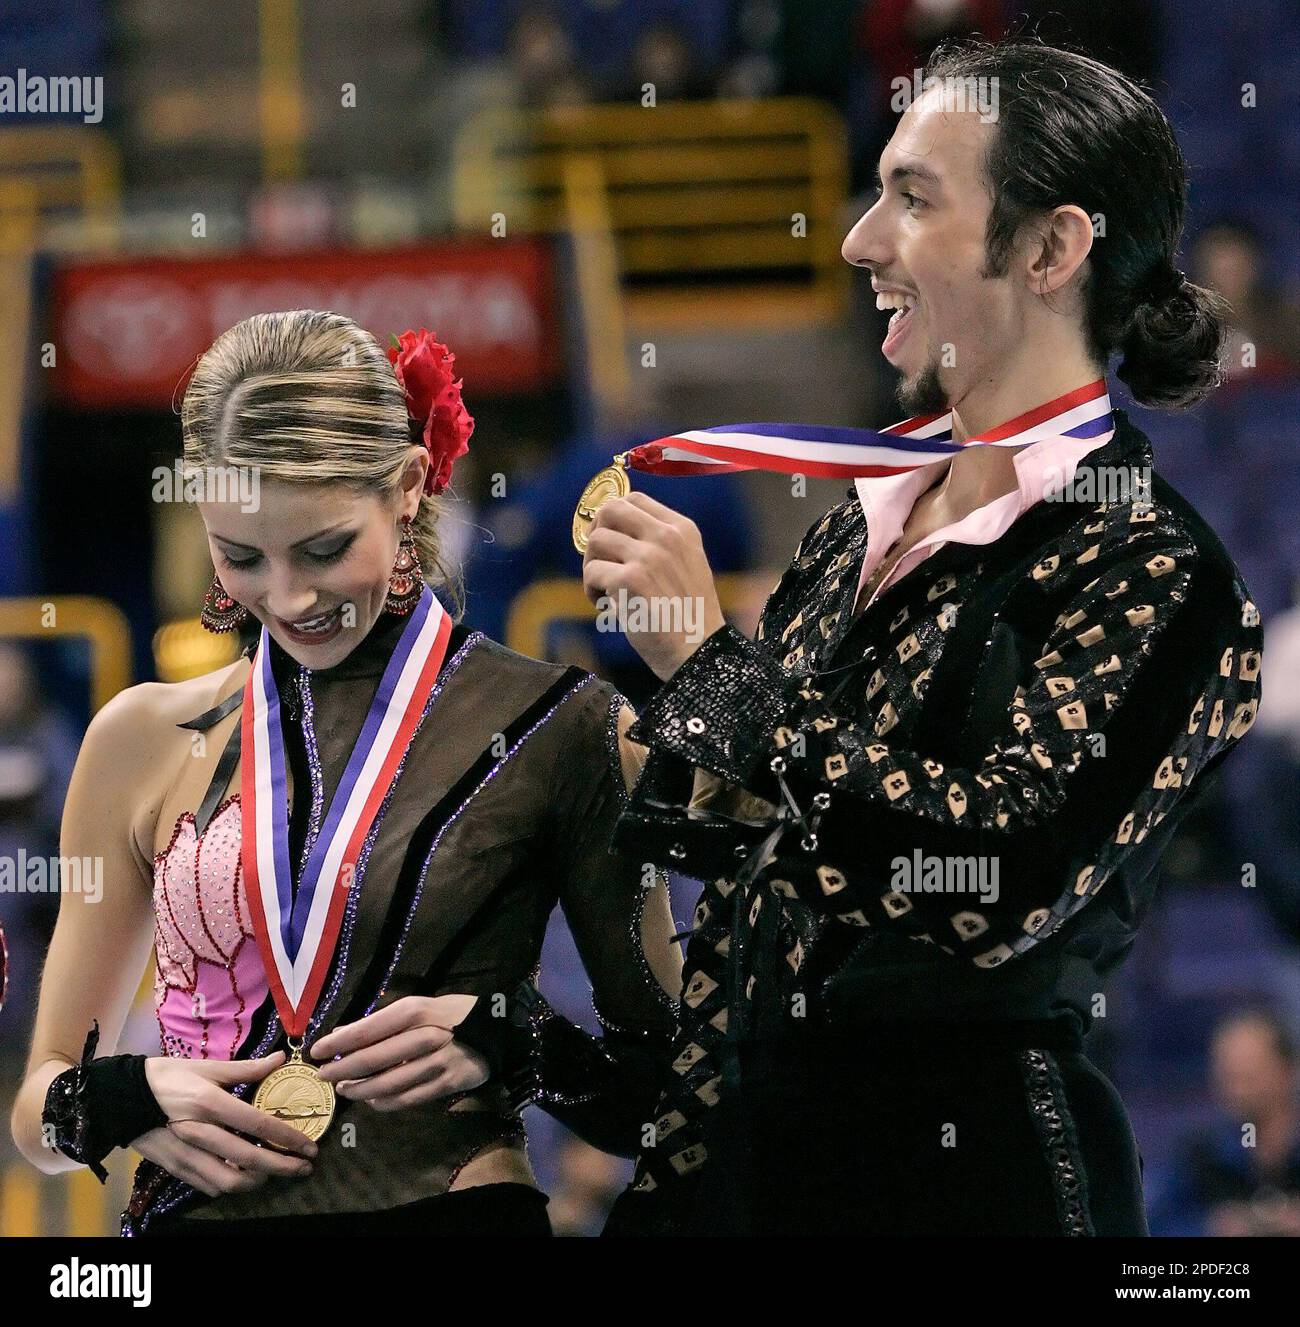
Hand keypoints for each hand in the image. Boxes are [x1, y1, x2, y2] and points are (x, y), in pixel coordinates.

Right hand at [135, 1051, 316, 1197]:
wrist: (121, 1098)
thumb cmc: (169, 1077)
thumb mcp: (208, 1066)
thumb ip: (247, 1068)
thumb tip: (281, 1059)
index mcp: (211, 1104)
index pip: (259, 1126)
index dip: (288, 1139)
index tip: (310, 1147)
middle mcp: (200, 1133)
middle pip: (248, 1161)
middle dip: (282, 1168)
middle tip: (304, 1168)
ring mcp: (186, 1154)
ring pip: (228, 1182)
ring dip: (257, 1181)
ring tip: (274, 1172)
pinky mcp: (174, 1168)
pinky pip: (208, 1185)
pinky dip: (230, 1185)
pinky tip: (243, 1176)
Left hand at [309, 995, 489, 1109]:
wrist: (497, 1031)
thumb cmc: (451, 1014)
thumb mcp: (420, 1006)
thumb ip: (383, 1021)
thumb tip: (343, 1035)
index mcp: (415, 1011)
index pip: (367, 1030)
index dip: (338, 1043)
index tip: (317, 1051)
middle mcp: (424, 1036)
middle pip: (373, 1059)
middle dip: (342, 1069)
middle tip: (324, 1076)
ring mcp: (436, 1062)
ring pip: (387, 1083)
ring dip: (360, 1090)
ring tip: (344, 1090)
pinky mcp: (446, 1084)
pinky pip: (407, 1099)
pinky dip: (384, 1103)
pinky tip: (371, 1101)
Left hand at [581, 492, 725, 679]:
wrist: (697, 651)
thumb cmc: (688, 614)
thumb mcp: (687, 564)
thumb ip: (659, 543)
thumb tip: (610, 528)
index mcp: (682, 529)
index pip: (634, 499)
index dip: (613, 518)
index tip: (610, 540)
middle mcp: (666, 536)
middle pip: (610, 510)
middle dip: (596, 534)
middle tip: (600, 561)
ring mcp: (648, 556)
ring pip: (595, 541)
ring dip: (592, 566)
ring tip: (605, 589)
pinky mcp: (629, 580)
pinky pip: (591, 571)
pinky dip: (591, 590)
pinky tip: (606, 605)